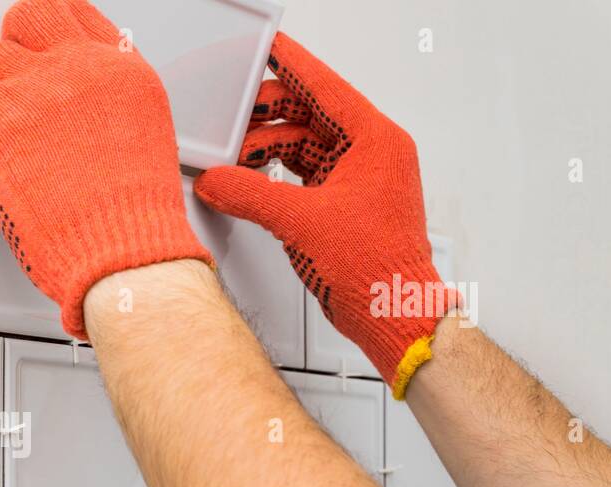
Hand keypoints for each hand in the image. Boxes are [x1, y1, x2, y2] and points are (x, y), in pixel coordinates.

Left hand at [0, 0, 211, 339]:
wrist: (124, 253)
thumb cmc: (133, 219)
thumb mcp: (145, 137)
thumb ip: (110, 103)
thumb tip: (84, 99)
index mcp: (121, 70)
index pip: (74, 13)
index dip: (50, 33)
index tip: (41, 48)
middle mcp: (82, 68)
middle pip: (28, 23)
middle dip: (19, 54)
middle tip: (16, 88)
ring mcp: (39, 89)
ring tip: (4, 129)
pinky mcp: (2, 120)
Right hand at [196, 33, 455, 398]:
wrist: (392, 314)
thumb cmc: (377, 269)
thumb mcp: (301, 223)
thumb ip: (250, 195)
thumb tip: (218, 181)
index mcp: (376, 141)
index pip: (325, 88)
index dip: (292, 65)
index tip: (267, 48)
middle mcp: (372, 155)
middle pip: (310, 116)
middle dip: (267, 118)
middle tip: (231, 118)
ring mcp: (359, 181)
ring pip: (305, 148)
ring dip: (267, 152)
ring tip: (232, 159)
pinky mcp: (346, 206)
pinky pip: (305, 177)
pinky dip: (275, 179)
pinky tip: (250, 184)